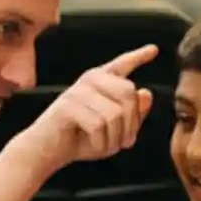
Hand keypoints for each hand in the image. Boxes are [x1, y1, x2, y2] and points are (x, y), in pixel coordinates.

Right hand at [12, 44, 157, 172]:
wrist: (47, 151)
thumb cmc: (80, 139)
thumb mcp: (115, 131)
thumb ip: (133, 114)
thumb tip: (147, 92)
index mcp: (101, 82)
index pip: (122, 65)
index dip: (139, 56)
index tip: (154, 49)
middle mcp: (90, 80)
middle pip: (128, 93)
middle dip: (132, 123)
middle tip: (126, 143)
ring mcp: (78, 90)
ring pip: (115, 113)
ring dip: (115, 138)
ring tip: (106, 145)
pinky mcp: (68, 105)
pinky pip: (98, 125)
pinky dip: (101, 143)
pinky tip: (93, 145)